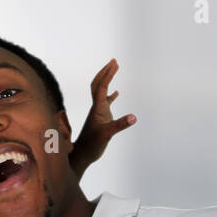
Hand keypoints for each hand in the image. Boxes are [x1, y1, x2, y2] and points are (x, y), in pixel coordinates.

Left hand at [69, 59, 135, 174]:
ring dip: (107, 80)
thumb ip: (120, 125)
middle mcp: (96, 107)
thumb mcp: (107, 134)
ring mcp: (98, 112)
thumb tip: (134, 117)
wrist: (82, 154)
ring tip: (114, 69)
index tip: (115, 64)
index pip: (102, 87)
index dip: (108, 74)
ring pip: (101, 92)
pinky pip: (106, 103)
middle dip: (105, 72)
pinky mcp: (101, 118)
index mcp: (97, 108)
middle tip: (114, 61)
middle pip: (98, 84)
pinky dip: (111, 95)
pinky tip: (117, 92)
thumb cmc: (92, 145)